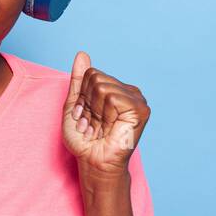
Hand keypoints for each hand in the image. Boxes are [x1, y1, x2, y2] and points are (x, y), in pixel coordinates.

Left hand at [62, 50, 149, 188]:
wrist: (93, 161)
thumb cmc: (84, 138)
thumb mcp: (75, 105)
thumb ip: (79, 80)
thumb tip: (82, 54)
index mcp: (115, 88)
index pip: (90, 74)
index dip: (82, 98)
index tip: (85, 116)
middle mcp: (128, 91)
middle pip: (96, 79)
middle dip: (88, 105)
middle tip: (93, 124)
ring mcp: (136, 99)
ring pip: (103, 88)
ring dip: (95, 113)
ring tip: (100, 128)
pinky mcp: (141, 110)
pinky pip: (113, 99)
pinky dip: (105, 116)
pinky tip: (110, 128)